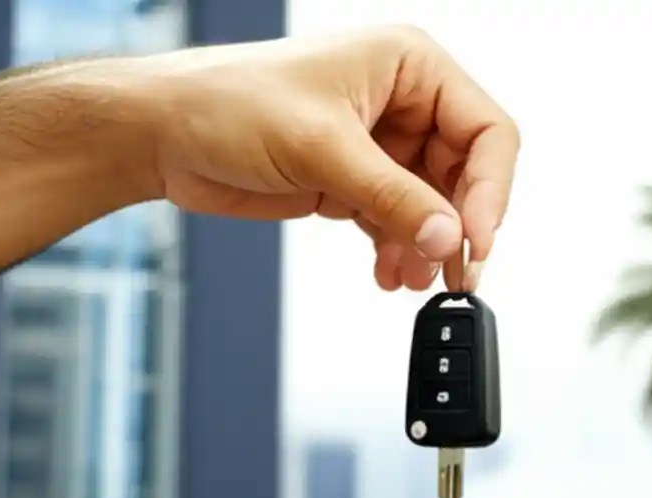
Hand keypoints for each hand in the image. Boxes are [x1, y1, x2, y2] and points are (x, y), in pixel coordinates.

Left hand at [144, 26, 517, 291]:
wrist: (161, 135)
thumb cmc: (225, 102)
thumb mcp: (321, 148)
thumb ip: (393, 197)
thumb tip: (448, 238)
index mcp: (408, 66)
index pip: (486, 131)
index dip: (490, 191)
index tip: (475, 240)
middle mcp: (404, 101)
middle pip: (466, 174)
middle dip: (457, 226)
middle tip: (454, 272)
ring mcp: (381, 144)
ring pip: (435, 205)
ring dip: (428, 246)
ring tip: (413, 277)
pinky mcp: (356, 179)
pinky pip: (400, 221)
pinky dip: (399, 250)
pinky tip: (388, 272)